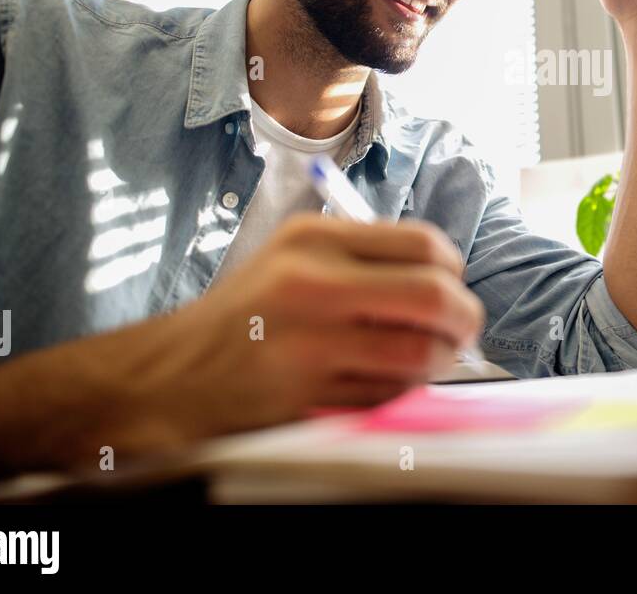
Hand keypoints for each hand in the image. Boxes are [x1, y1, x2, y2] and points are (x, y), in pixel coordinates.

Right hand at [124, 214, 484, 448]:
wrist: (172, 374)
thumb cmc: (249, 313)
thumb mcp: (295, 257)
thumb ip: (366, 258)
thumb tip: (448, 279)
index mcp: (315, 240)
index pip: (423, 245)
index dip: (453, 269)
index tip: (453, 284)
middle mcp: (312, 285)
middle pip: (433, 297)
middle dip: (464, 319)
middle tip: (463, 330)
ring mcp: (308, 344)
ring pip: (417, 354)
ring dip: (439, 362)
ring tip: (430, 359)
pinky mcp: (305, 397)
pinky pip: (386, 396)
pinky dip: (401, 392)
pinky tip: (387, 383)